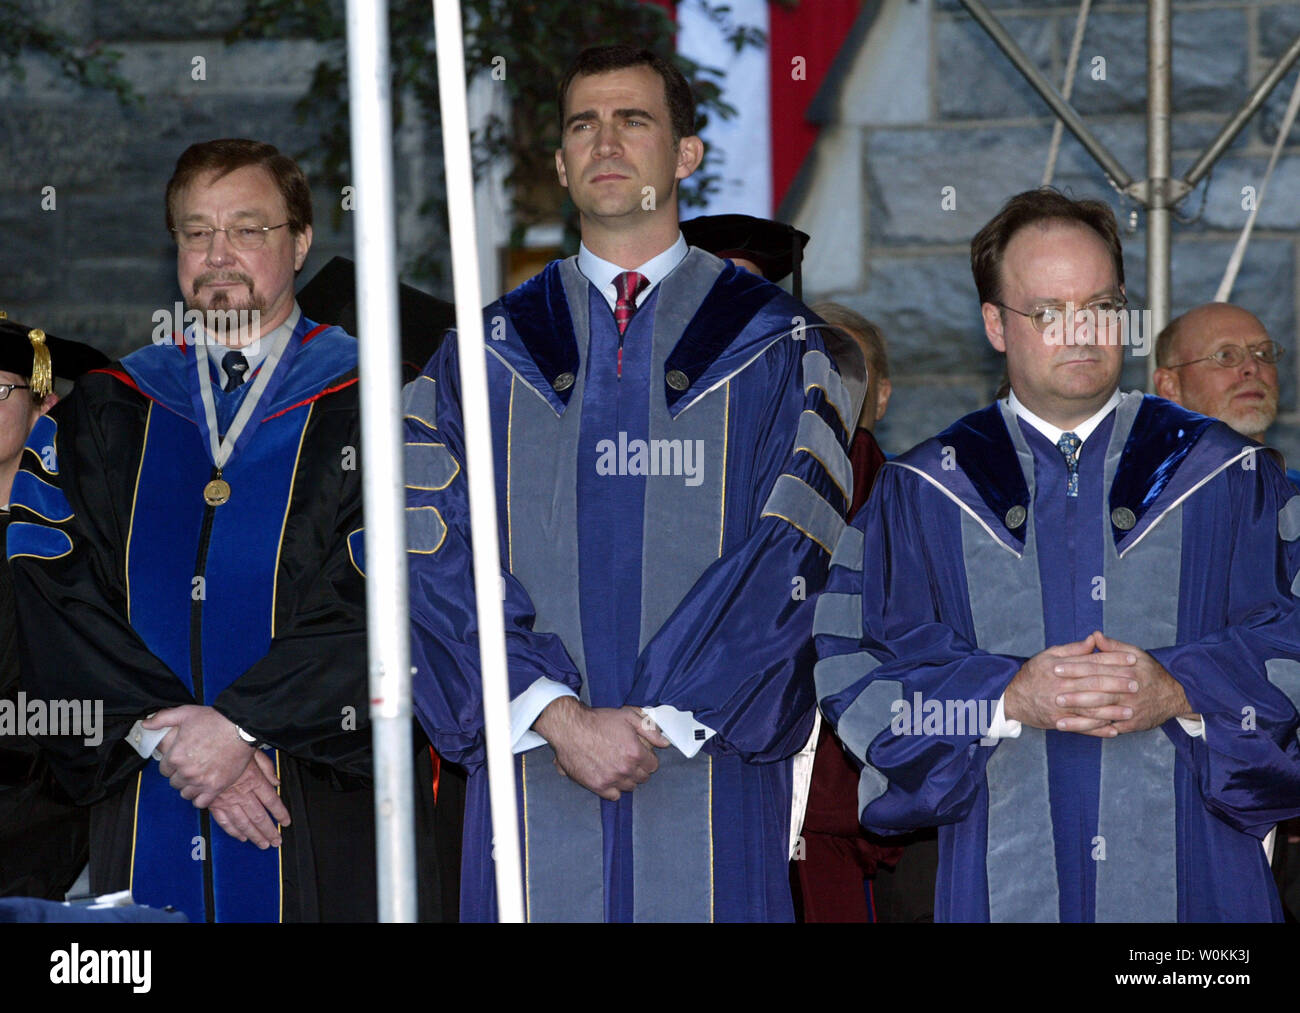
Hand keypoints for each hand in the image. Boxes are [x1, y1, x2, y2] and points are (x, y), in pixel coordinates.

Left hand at [145, 704, 253, 807]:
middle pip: (174, 782)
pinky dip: (201, 797)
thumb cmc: (215, 720)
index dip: (171, 764)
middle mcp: (186, 772)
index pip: (163, 770)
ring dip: (190, 786)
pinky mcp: (216, 787)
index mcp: (175, 756)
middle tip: (192, 765)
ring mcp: (201, 781)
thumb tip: (145, 724)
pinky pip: (200, 803)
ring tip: (199, 776)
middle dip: (180, 775)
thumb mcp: (185, 713)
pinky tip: (205, 787)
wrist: (241, 728)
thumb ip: (162, 719)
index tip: (181, 759)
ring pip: (185, 793)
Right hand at [207, 750, 291, 848]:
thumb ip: (267, 768)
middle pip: (259, 817)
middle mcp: (242, 793)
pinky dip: (233, 831)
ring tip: (263, 844)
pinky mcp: (213, 803)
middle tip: (276, 841)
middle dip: (269, 831)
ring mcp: (227, 800)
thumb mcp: (254, 753)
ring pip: (243, 823)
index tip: (286, 823)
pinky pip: (225, 821)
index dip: (280, 814)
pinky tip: (241, 837)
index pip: (272, 801)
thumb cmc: (229, 747)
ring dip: (254, 835)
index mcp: (254, 780)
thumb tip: (277, 782)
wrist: (204, 747)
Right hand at [533, 697, 670, 800]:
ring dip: (628, 778)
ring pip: (630, 787)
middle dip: (639, 769)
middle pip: (643, 778)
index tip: (640, 754)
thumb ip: (649, 730)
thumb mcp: (627, 716)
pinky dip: (614, 789)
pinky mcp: (597, 786)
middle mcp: (625, 769)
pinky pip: (614, 796)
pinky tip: (610, 777)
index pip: (653, 766)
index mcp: (635, 752)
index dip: (648, 759)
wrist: (570, 728)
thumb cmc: (598, 720)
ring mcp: (611, 779)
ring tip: (619, 767)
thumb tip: (665, 743)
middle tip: (629, 759)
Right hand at [1004, 632, 1138, 737]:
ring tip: (1130, 710)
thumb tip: (1093, 640)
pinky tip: (1113, 730)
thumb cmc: (1032, 674)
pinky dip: (1098, 730)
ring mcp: (1060, 706)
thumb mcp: (1048, 656)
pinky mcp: (1058, 722)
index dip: (1113, 659)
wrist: (1012, 697)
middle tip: (1136, 684)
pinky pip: (1081, 727)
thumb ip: (1072, 649)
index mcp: (1061, 667)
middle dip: (1117, 684)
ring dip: (1111, 711)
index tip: (1132, 658)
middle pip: (1094, 684)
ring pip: (1090, 709)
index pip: (1092, 662)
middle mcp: (1061, 687)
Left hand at [1058, 632, 1195, 733]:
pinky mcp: (1132, 723)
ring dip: (1078, 717)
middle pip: (1097, 691)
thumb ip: (1113, 646)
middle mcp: (1128, 690)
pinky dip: (1091, 730)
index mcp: (1126, 670)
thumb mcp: (1136, 654)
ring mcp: (1130, 708)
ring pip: (1101, 713)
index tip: (1056, 669)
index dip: (1074, 668)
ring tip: (1057, 718)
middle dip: (1074, 695)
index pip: (1095, 668)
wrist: (1175, 694)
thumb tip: (1094, 635)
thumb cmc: (1151, 672)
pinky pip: (1109, 727)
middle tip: (1053, 696)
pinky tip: (1075, 730)